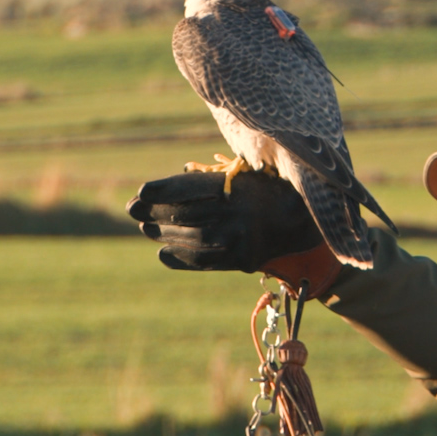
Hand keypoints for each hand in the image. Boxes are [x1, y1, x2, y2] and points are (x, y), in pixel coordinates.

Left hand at [126, 171, 341, 293]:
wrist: (303, 222)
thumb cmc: (268, 189)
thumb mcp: (245, 174)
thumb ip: (212, 178)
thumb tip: (174, 177)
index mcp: (238, 186)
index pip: (190, 188)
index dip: (162, 190)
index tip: (140, 192)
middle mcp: (239, 213)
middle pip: (186, 214)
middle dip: (156, 212)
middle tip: (134, 210)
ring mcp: (241, 239)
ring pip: (192, 238)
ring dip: (165, 234)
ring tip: (147, 228)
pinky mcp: (244, 260)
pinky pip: (206, 261)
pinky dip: (182, 258)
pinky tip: (164, 254)